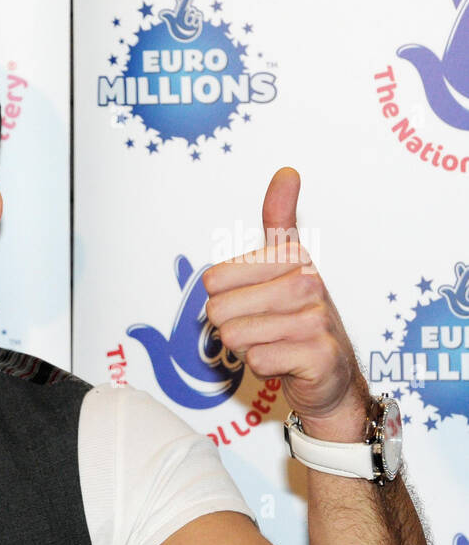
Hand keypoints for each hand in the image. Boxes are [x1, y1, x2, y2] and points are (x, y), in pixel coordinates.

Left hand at [202, 167, 368, 439]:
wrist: (331, 373)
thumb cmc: (299, 316)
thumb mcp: (287, 264)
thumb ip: (280, 220)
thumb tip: (287, 171)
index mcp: (292, 257)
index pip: (213, 280)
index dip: (223, 299)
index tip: (253, 301)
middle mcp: (308, 283)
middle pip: (218, 311)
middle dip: (231, 327)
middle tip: (262, 328)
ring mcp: (316, 319)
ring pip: (234, 337)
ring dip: (247, 348)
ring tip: (274, 343)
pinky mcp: (319, 355)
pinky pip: (257, 361)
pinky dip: (263, 368)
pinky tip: (286, 363)